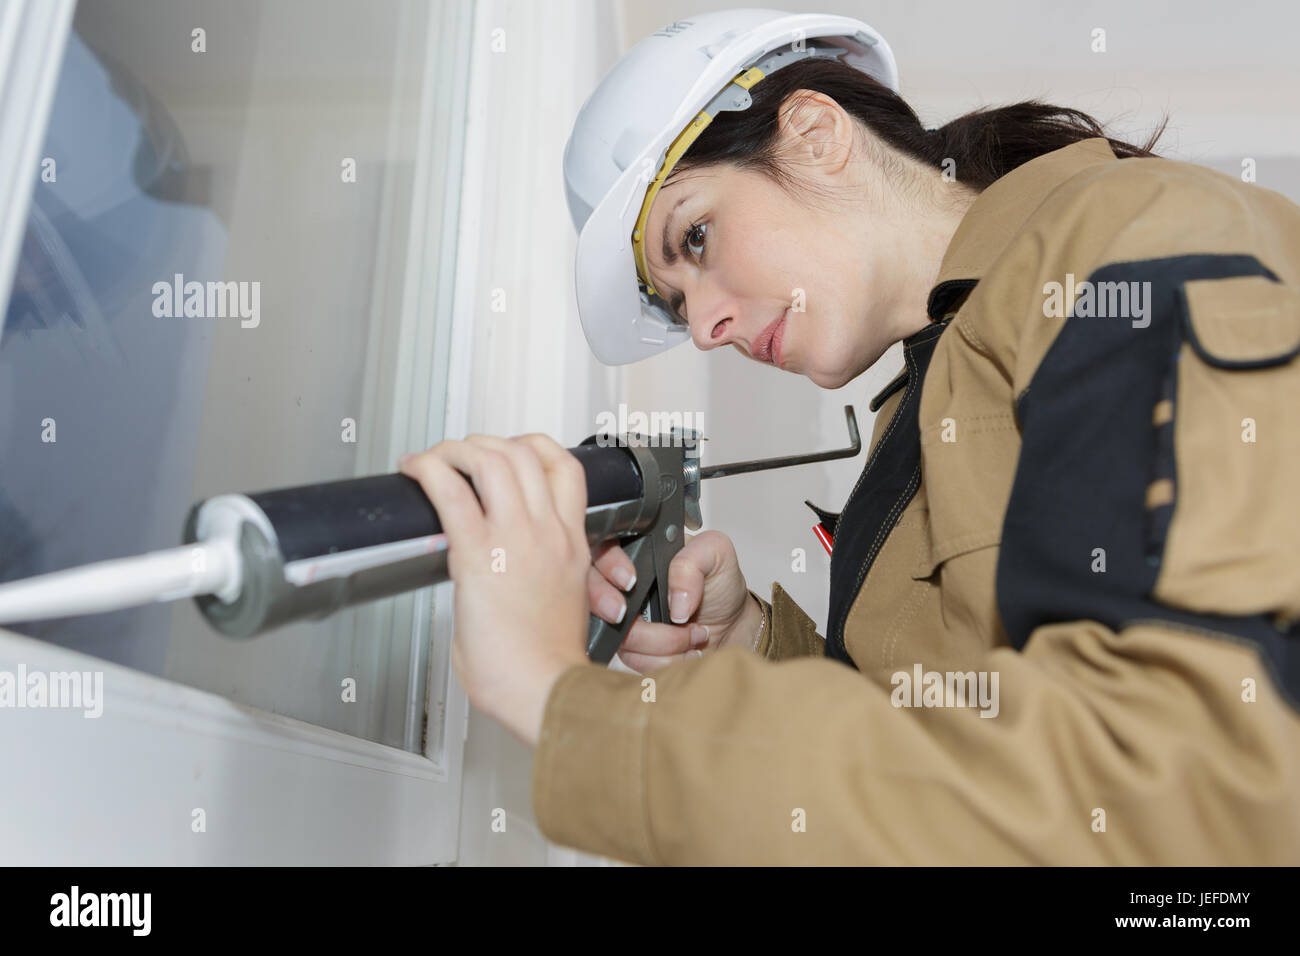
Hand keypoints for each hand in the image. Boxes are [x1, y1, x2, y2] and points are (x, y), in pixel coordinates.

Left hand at [398, 433, 590, 746]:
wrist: (548, 691)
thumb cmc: (549, 668)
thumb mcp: (559, 608)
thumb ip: (535, 582)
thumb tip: (498, 584)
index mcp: (571, 546)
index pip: (566, 470)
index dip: (535, 448)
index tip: (511, 452)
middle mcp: (548, 533)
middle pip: (525, 452)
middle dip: (489, 442)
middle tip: (463, 454)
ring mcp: (517, 539)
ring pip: (493, 459)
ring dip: (460, 449)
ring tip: (437, 458)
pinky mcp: (479, 556)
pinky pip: (452, 494)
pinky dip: (430, 471)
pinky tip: (416, 471)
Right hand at [588, 530, 762, 671]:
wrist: (734, 627)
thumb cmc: (720, 585)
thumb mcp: (716, 553)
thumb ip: (693, 561)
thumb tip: (674, 601)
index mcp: (636, 551)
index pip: (600, 549)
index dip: (607, 566)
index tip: (630, 581)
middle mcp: (622, 586)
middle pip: (592, 595)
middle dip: (611, 607)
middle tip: (631, 613)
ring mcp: (623, 621)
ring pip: (619, 635)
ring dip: (662, 641)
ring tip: (692, 632)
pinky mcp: (632, 651)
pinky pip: (635, 660)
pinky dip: (666, 659)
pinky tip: (685, 649)